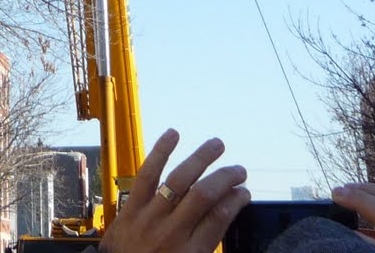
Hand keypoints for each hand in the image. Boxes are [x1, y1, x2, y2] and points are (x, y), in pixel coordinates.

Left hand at [97, 129, 249, 252]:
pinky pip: (146, 175)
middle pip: (203, 196)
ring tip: (217, 145)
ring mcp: (149, 217)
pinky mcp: (130, 208)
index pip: (219, 218)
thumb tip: (225, 210)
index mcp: (191, 252)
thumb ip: (206, 241)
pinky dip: (160, 152)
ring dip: (200, 159)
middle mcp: (172, 233)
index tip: (244, 192)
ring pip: (178, 180)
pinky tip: (173, 134)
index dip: (235, 201)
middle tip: (240, 170)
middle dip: (225, 178)